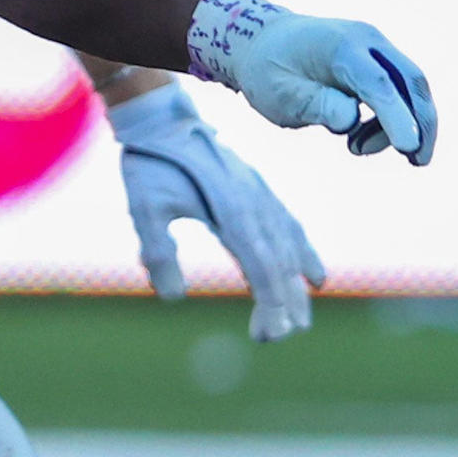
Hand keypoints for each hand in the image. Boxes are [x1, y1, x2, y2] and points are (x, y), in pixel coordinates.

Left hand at [110, 82, 323, 339]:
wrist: (165, 118)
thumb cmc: (152, 164)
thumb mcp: (143, 206)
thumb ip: (159, 251)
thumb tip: (172, 297)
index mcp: (232, 211)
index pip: (262, 267)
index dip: (270, 305)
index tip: (267, 336)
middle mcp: (255, 205)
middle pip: (281, 263)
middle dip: (284, 305)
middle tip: (275, 338)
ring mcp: (262, 196)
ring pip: (290, 247)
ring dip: (297, 286)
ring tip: (301, 320)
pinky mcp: (261, 191)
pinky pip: (291, 227)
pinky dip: (305, 254)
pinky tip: (314, 276)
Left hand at [190, 0, 435, 161]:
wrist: (263, 41)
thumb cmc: (269, 71)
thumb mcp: (280, 95)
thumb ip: (317, 106)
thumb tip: (349, 121)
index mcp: (338, 46)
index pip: (377, 83)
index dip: (396, 116)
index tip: (409, 148)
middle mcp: (365, 40)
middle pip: (410, 80)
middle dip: (422, 123)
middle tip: (418, 161)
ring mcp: (375, 47)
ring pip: (410, 86)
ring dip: (404, 124)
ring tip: (357, 150)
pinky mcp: (378, 60)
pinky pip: (399, 89)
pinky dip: (392, 118)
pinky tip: (362, 138)